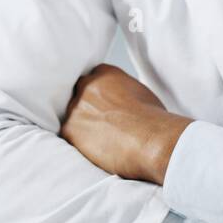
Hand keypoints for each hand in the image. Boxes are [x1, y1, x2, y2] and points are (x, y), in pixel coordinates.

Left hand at [59, 63, 192, 184]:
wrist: (153, 141)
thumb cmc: (155, 121)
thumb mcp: (142, 94)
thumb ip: (123, 91)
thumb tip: (122, 99)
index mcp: (105, 73)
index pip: (91, 78)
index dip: (96, 94)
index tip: (103, 106)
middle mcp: (87, 85)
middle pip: (77, 94)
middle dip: (86, 107)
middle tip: (99, 123)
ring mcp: (76, 105)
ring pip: (72, 115)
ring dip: (82, 125)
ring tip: (100, 140)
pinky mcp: (70, 128)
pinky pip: (67, 134)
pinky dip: (78, 142)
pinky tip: (94, 149)